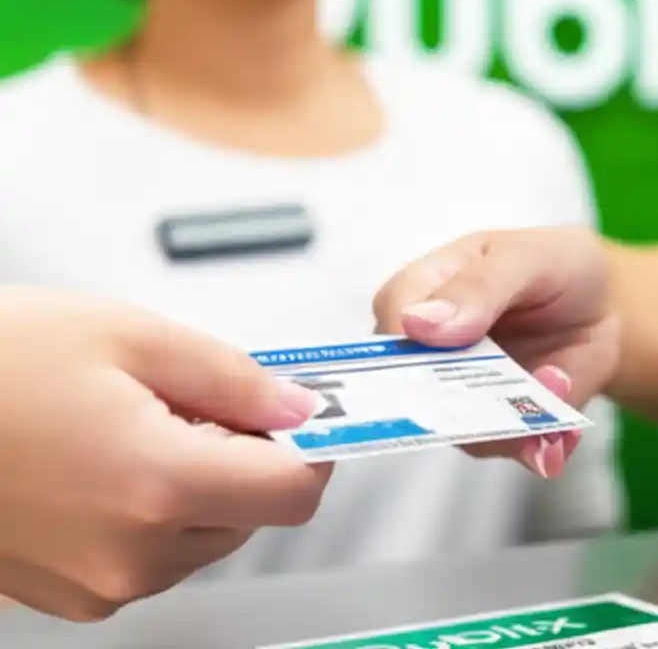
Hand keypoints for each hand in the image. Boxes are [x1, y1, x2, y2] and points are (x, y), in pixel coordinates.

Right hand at [0, 288, 331, 620]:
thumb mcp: (127, 336)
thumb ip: (233, 378)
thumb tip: (297, 406)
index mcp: (158, 484)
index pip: (295, 492)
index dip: (314, 450)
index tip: (310, 419)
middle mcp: (133, 552)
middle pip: (253, 516)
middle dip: (247, 458)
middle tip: (200, 402)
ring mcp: (97, 583)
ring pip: (206, 538)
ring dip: (199, 485)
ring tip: (135, 425)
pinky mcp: (69, 595)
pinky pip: (152, 556)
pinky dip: (153, 512)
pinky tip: (104, 460)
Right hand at [373, 228, 618, 476]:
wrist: (603, 306)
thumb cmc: (554, 266)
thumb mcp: (527, 258)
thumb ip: (477, 287)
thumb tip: (418, 324)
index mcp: (422, 292)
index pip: (391, 326)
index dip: (407, 350)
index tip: (451, 356)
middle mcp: (430, 352)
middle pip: (419, 394)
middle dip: (466, 407)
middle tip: (519, 398)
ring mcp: (463, 393)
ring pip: (465, 432)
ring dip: (513, 432)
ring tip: (556, 406)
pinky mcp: (500, 424)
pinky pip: (509, 448)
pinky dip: (540, 446)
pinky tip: (564, 433)